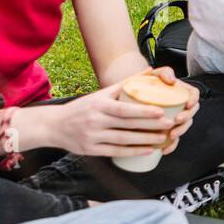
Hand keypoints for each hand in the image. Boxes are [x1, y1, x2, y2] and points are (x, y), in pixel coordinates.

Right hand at [40, 81, 179, 157]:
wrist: (54, 125)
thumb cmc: (82, 108)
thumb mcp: (100, 94)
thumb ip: (125, 84)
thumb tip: (150, 71)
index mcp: (99, 105)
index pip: (124, 108)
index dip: (143, 111)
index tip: (161, 111)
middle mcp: (95, 120)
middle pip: (127, 125)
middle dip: (150, 126)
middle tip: (169, 124)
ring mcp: (93, 137)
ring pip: (123, 140)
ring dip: (144, 140)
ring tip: (162, 138)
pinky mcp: (91, 150)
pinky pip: (116, 152)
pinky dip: (132, 152)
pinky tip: (147, 150)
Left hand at [149, 67, 199, 154]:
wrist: (133, 95)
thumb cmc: (146, 84)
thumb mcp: (155, 74)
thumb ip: (164, 72)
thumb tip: (171, 80)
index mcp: (182, 92)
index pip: (194, 95)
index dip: (194, 100)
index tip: (188, 104)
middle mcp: (180, 106)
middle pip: (190, 113)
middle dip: (186, 119)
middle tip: (177, 120)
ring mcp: (174, 119)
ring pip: (183, 127)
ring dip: (180, 132)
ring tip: (171, 136)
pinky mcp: (167, 130)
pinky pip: (173, 140)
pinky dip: (170, 146)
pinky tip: (164, 150)